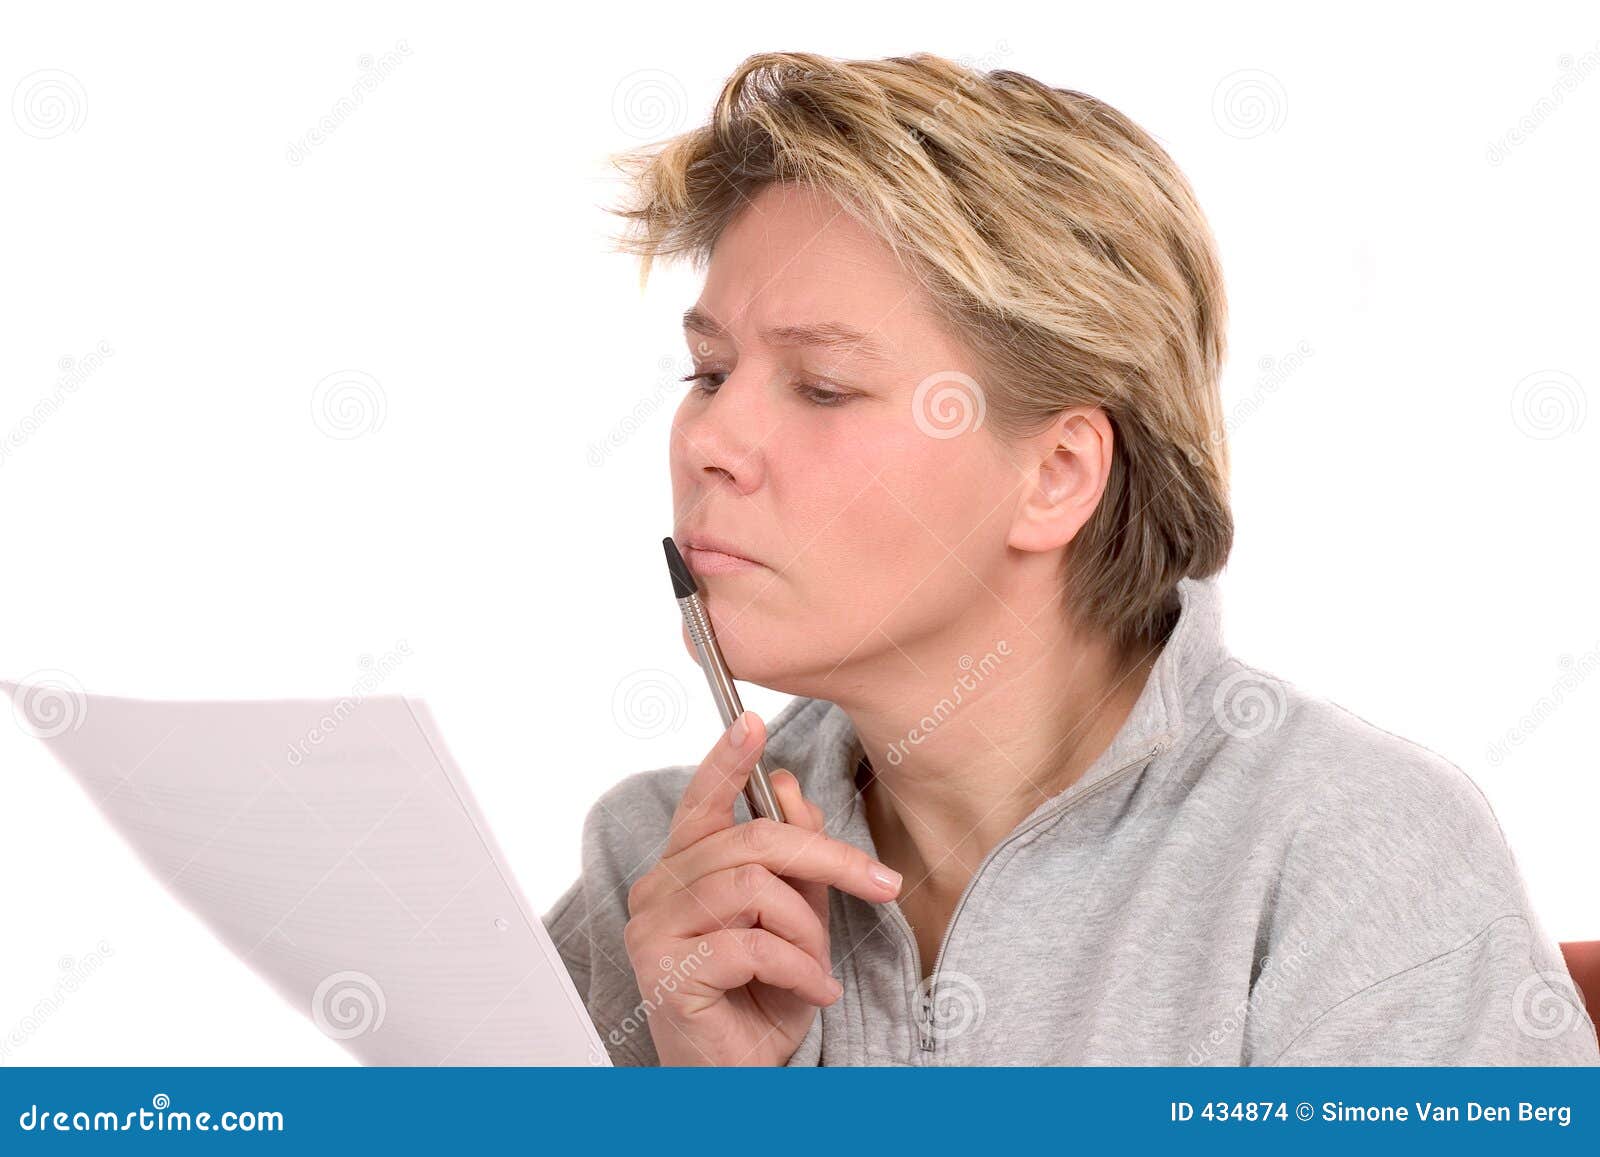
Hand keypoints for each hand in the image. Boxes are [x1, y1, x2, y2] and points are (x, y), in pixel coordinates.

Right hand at [622, 710, 902, 1064]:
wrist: (739, 1076)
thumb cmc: (760, 998)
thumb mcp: (792, 918)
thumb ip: (791, 857)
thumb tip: (788, 787)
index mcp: (684, 869)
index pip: (703, 803)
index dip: (727, 761)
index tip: (750, 722)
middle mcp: (658, 891)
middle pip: (751, 842)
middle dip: (828, 859)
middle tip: (881, 884)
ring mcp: (653, 930)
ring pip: (753, 889)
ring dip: (807, 929)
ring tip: (818, 965)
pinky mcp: (664, 972)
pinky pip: (750, 945)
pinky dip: (799, 969)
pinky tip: (814, 992)